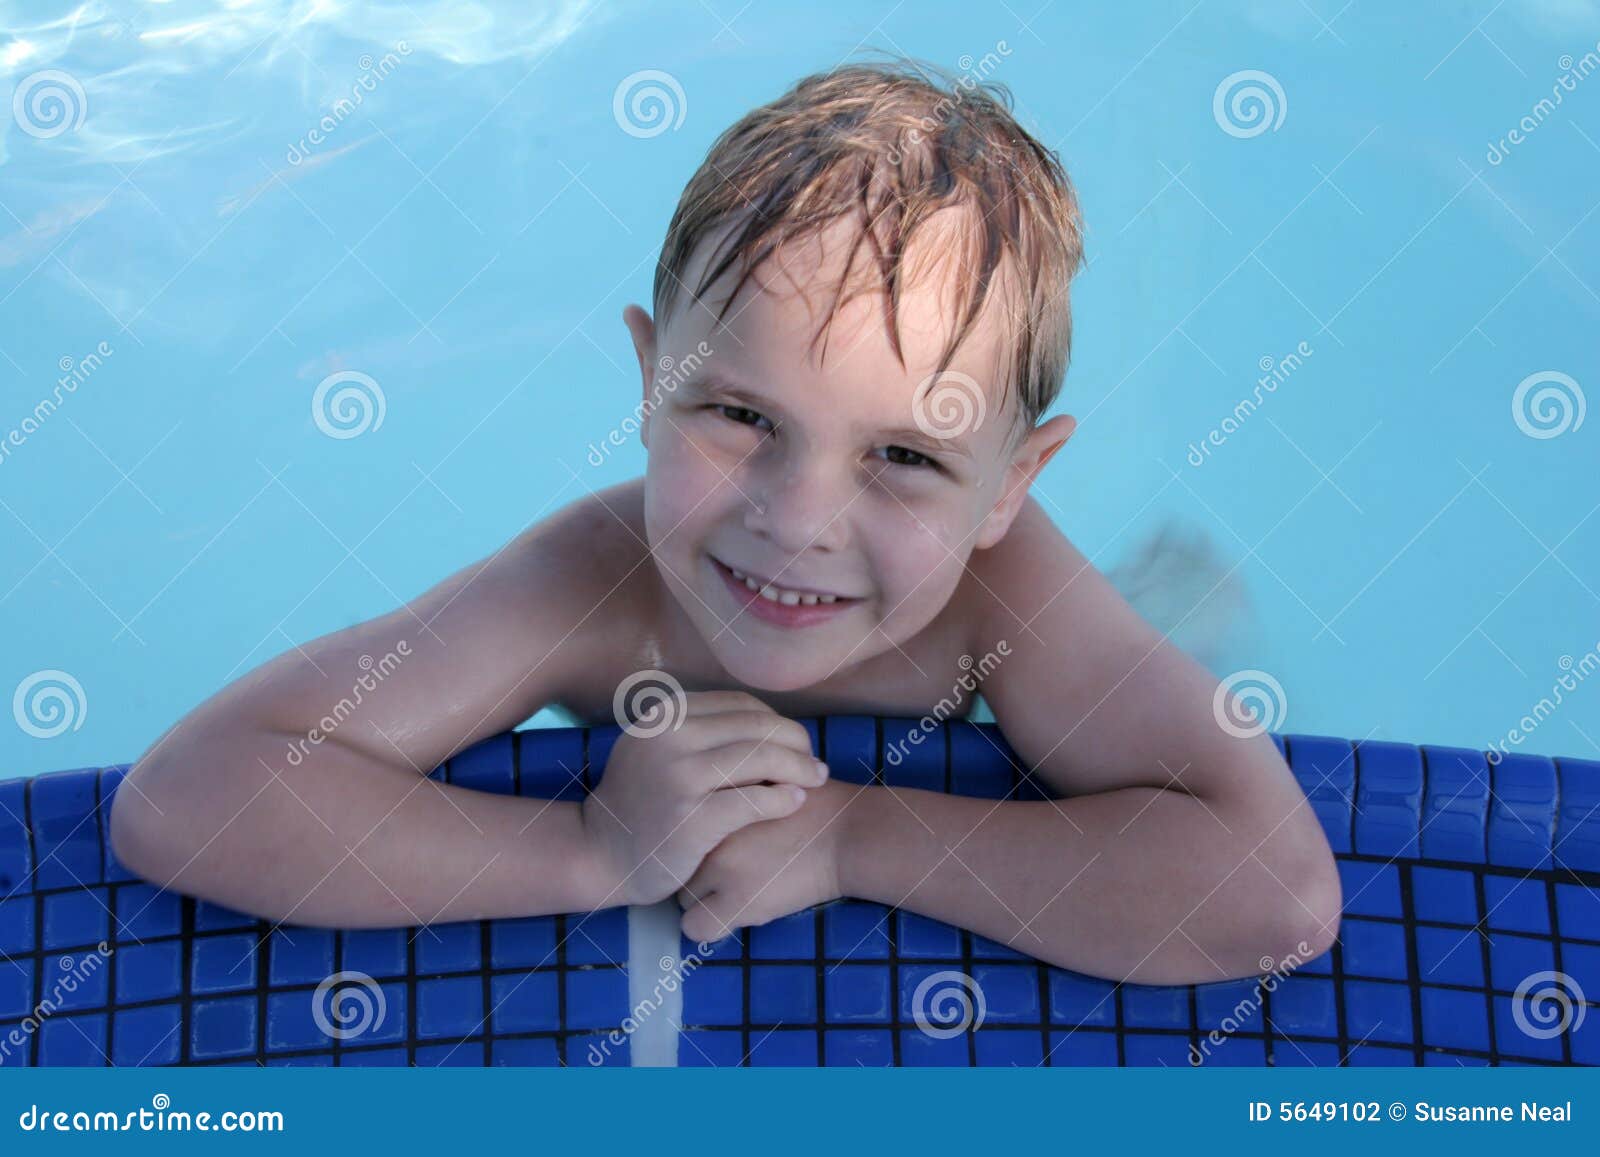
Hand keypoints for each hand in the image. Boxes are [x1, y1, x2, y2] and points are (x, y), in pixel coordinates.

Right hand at [580, 689, 828, 906]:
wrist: (600, 854)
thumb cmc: (640, 802)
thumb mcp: (657, 749)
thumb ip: (700, 730)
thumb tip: (767, 721)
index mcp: (666, 716)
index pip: (741, 705)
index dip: (777, 721)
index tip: (796, 742)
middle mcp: (670, 738)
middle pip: (757, 727)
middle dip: (797, 742)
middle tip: (816, 762)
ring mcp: (679, 778)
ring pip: (761, 759)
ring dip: (799, 768)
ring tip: (816, 779)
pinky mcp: (691, 820)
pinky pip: (754, 802)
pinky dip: (784, 800)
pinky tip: (797, 803)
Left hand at [675, 777, 862, 941]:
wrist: (849, 833)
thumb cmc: (818, 804)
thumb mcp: (767, 782)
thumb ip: (735, 793)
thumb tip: (711, 805)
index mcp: (715, 798)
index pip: (675, 824)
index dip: (690, 836)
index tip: (705, 842)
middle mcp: (708, 830)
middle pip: (674, 860)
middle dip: (690, 865)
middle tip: (718, 869)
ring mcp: (720, 869)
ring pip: (679, 894)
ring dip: (698, 895)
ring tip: (726, 891)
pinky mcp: (739, 903)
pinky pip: (695, 927)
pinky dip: (707, 924)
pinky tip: (731, 913)